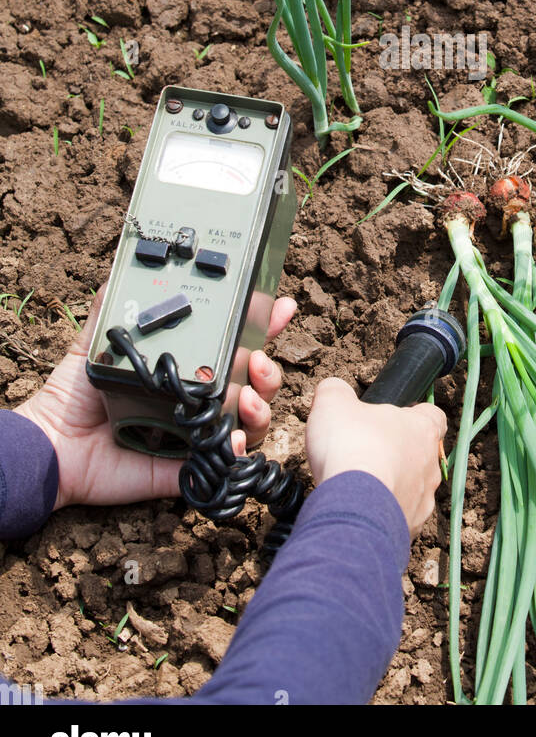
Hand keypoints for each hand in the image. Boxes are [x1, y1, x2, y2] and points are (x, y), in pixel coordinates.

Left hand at [13, 285, 295, 510]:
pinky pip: (228, 460)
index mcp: (185, 367)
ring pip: (252, 418)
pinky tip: (236, 436)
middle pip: (255, 383)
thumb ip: (110, 309)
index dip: (262, 326)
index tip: (280, 306)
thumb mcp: (93, 344)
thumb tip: (121, 271)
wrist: (53, 446)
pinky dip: (240, 448)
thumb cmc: (72, 397)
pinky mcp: (190, 465)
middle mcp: (197, 398)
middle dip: (271, 369)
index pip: (234, 344)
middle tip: (262, 360)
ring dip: (262, 404)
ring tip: (249, 397)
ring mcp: (198, 433)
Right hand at [305, 378, 446, 537]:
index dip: (415, 415)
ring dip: (391, 486)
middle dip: (397, 455)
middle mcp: (430, 465)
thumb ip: (335, 391)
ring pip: (412, 489)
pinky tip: (359, 511)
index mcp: (421, 429)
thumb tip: (333, 390)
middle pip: (421, 455)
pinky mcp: (410, 529)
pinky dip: (382, 515)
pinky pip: (399, 519)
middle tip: (367, 454)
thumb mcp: (333, 403)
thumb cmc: (351, 448)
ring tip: (360, 486)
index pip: (433, 415)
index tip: (398, 417)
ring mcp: (423, 500)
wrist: (354, 507)